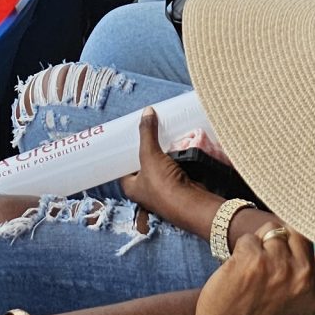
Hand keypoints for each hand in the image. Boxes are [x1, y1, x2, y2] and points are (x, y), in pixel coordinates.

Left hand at [120, 109, 213, 234]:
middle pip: (143, 164)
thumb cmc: (162, 184)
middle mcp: (144, 190)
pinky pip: (174, 168)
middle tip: (147, 131)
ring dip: (162, 153)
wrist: (191, 203)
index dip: (124, 152)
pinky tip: (176, 144)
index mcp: (131, 187)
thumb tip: (147, 111)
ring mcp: (162, 189)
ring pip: (159, 166)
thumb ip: (147, 133)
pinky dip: (175, 158)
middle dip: (147, 149)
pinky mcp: (178, 186)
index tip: (129, 137)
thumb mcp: (149, 155)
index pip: (123, 166)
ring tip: (161, 133)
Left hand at [191, 225, 314, 314]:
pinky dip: (241, 251)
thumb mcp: (306, 302)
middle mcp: (307, 278)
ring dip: (261, 244)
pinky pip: (249, 238)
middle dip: (284, 238)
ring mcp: (281, 267)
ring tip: (256, 274)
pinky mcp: (253, 261)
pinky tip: (240, 274)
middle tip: (272, 266)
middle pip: (300, 229)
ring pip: (273, 230)